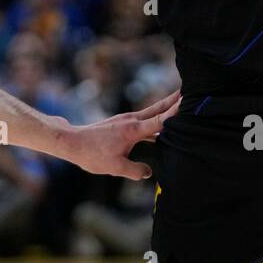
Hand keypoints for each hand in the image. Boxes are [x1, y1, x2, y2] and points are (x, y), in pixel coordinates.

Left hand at [60, 90, 180, 178]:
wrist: (72, 142)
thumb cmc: (92, 154)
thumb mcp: (115, 168)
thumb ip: (135, 171)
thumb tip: (148, 172)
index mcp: (133, 130)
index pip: (160, 120)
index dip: (176, 112)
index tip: (189, 102)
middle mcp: (132, 121)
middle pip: (158, 108)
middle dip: (174, 100)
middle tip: (190, 89)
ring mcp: (126, 120)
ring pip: (151, 113)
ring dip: (165, 108)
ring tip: (180, 104)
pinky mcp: (122, 124)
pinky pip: (144, 120)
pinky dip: (155, 119)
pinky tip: (160, 128)